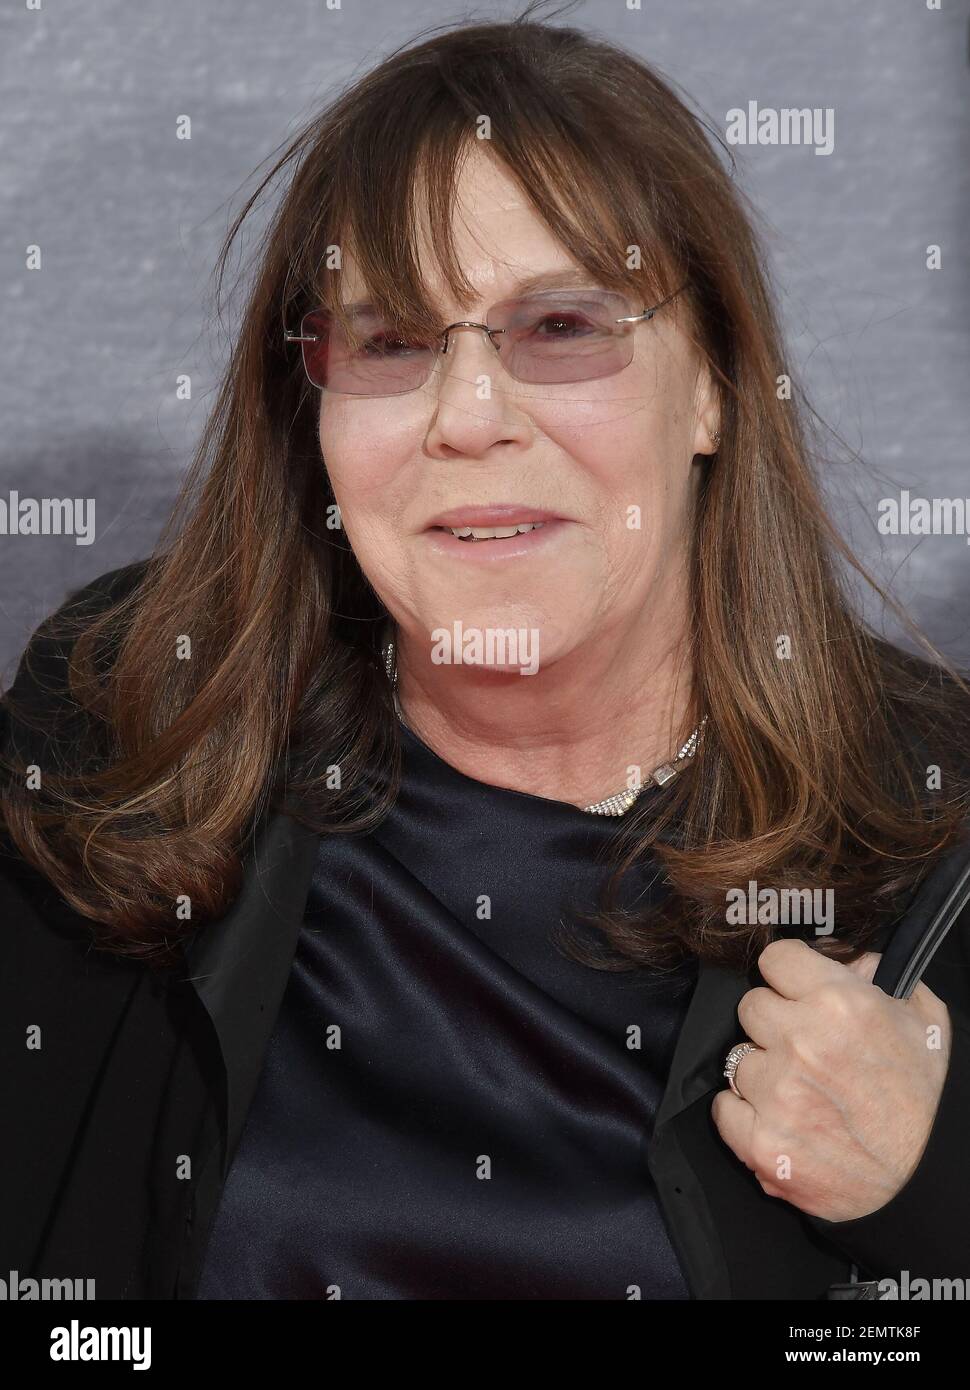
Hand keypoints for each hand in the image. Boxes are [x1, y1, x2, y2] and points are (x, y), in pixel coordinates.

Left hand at [711, 938, 952, 1222]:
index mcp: (840, 1004)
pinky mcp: (760, 1141)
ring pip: (738, 1057)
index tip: (793, 989)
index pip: (775, 958)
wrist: (923, 1180)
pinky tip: (778, 1116)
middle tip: (802, 1045)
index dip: (787, 974)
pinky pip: (723, 1106)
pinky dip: (743, 1112)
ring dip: (763, 1069)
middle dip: (774, 1021)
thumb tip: (841, 955)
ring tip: (801, 1089)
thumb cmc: (924, 1098)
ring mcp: (777, 1094)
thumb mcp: (922, 1019)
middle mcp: (802, 1043)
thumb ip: (878, 973)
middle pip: (750, 1005)